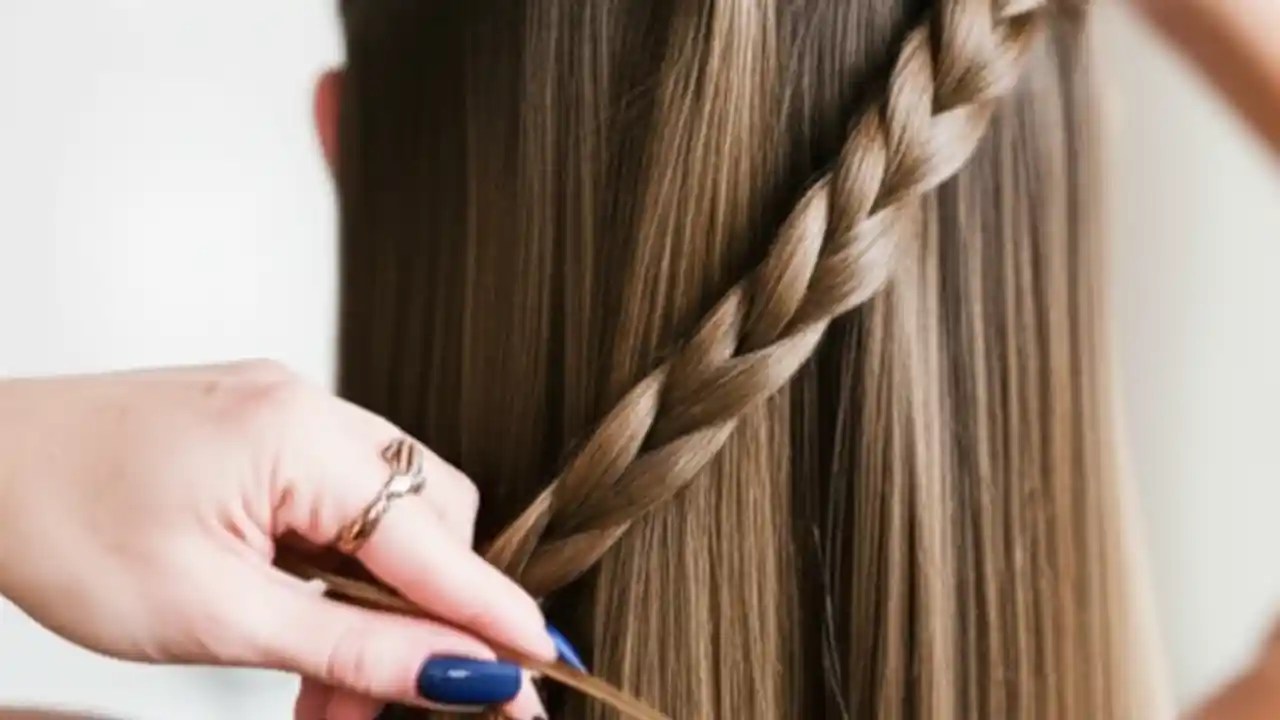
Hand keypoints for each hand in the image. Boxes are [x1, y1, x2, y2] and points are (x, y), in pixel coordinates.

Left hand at [0, 361, 561, 719]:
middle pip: (428, 523)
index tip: (541, 675)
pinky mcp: (268, 427)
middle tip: (374, 703)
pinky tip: (303, 625)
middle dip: (420, 620)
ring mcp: (289, 410)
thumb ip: (351, 643)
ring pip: (389, 518)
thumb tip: (455, 672)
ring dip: (375, 605)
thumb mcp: (215, 615)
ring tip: (321, 686)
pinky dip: (339, 573)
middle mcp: (310, 406)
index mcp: (298, 437)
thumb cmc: (60, 528)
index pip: (433, 542)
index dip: (491, 617)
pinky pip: (342, 502)